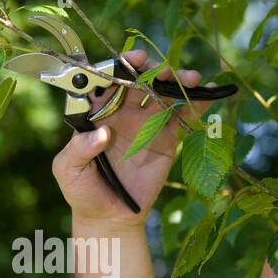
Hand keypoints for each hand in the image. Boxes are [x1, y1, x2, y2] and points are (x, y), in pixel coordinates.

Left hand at [51, 49, 216, 226]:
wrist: (110, 217)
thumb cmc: (83, 191)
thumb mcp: (68, 171)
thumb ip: (79, 150)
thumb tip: (101, 133)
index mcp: (97, 112)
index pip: (107, 81)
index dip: (120, 67)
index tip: (133, 60)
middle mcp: (123, 111)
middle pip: (139, 81)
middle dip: (153, 70)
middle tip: (164, 70)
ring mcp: (146, 123)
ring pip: (163, 93)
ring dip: (177, 81)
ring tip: (190, 78)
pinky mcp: (166, 138)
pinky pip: (183, 115)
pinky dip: (197, 102)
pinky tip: (210, 91)